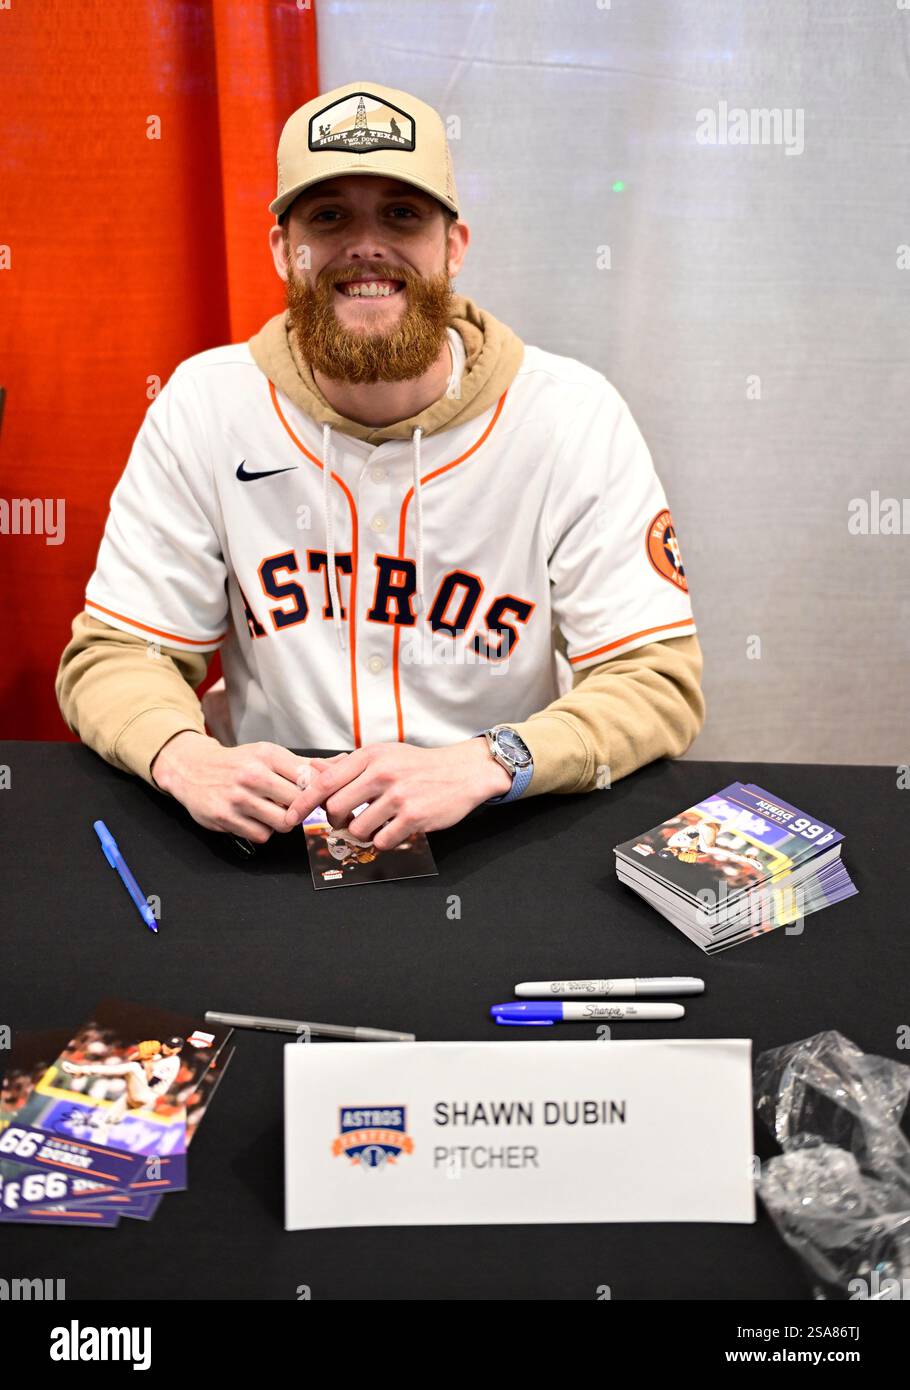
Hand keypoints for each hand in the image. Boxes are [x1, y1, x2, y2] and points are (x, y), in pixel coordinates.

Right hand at [151, 731, 319, 842]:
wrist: (193, 769)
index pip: (311, 779)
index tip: (320, 798)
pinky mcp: (225, 817)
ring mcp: (238, 797)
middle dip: (302, 810)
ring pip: (282, 823)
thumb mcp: (270, 755)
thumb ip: (307, 764)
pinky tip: (254, 818)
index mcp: (268, 755)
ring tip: (273, 812)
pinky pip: (261, 835)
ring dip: (283, 822)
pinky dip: (262, 831)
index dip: (320, 793)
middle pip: (299, 803)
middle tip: (296, 807)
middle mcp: (253, 775)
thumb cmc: (239, 763)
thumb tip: (344, 761)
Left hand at [281, 739, 512, 849]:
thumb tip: (315, 772)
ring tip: (378, 823)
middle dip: (336, 821)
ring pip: (358, 828)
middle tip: (348, 820)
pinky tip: (395, 829)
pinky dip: (384, 841)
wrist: (463, 771)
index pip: (324, 781)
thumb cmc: (419, 765)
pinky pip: (382, 841)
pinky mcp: (414, 816)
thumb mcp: (384, 754)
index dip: (303, 802)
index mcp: (369, 757)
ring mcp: (398, 796)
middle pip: (336, 809)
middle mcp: (382, 774)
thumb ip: (349, 765)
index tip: (291, 817)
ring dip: (363, 832)